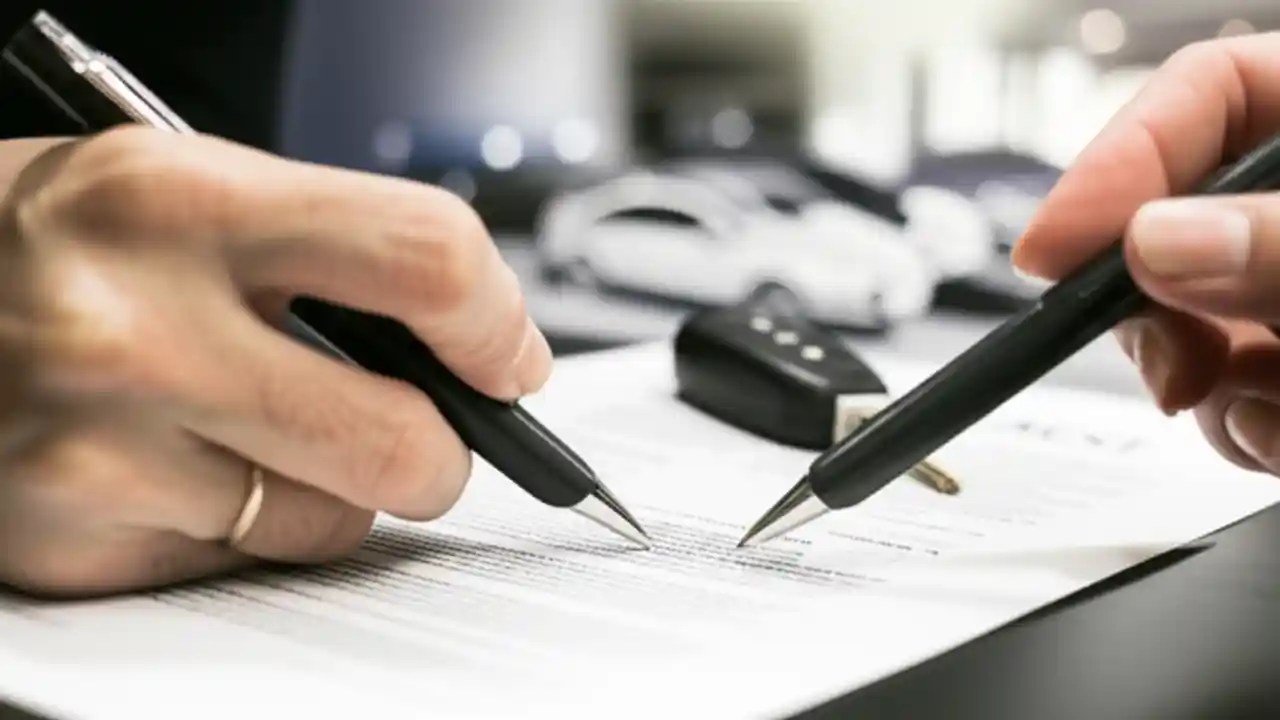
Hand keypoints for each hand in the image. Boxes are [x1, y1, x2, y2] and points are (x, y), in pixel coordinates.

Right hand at [0, 127, 550, 596]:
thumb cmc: (43, 240)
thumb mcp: (178, 190)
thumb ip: (334, 250)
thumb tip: (481, 340)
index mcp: (177, 198)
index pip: (425, 260)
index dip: (497, 320)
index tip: (509, 358)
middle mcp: (130, 326)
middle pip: (406, 438)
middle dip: (440, 448)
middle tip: (413, 428)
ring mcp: (95, 449)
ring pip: (336, 521)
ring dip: (329, 489)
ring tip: (247, 427)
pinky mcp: (71, 545)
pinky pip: (247, 562)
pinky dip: (242, 525)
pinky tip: (177, 467)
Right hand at [1013, 33, 1279, 476]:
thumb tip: (1159, 242)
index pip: (1203, 93)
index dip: (1116, 162)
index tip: (1052, 248)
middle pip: (1171, 223)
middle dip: (1149, 305)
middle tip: (1162, 360)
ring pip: (1191, 326)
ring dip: (1205, 387)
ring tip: (1272, 411)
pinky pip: (1233, 397)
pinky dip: (1246, 430)